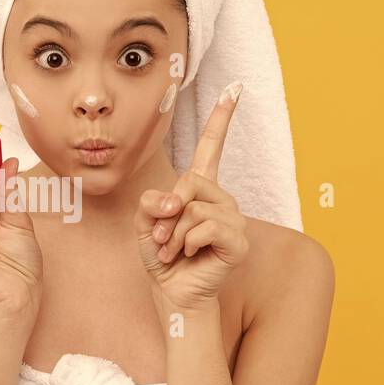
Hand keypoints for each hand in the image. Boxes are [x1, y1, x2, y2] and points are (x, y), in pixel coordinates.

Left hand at [135, 83, 250, 310]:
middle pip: (190, 180)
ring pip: (194, 206)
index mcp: (201, 190)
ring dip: (173, 232)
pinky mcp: (238, 240)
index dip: (221, 118)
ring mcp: (234, 219)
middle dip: (167, 210)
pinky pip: (206, 226)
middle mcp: (222, 199)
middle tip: (161, 237)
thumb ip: (151, 204)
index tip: (234, 89)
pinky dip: (187, 242)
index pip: (211, 147)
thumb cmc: (162, 259)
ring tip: (173, 250)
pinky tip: (188, 255)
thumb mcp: (144, 225)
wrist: (173, 295)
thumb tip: (173, 199)